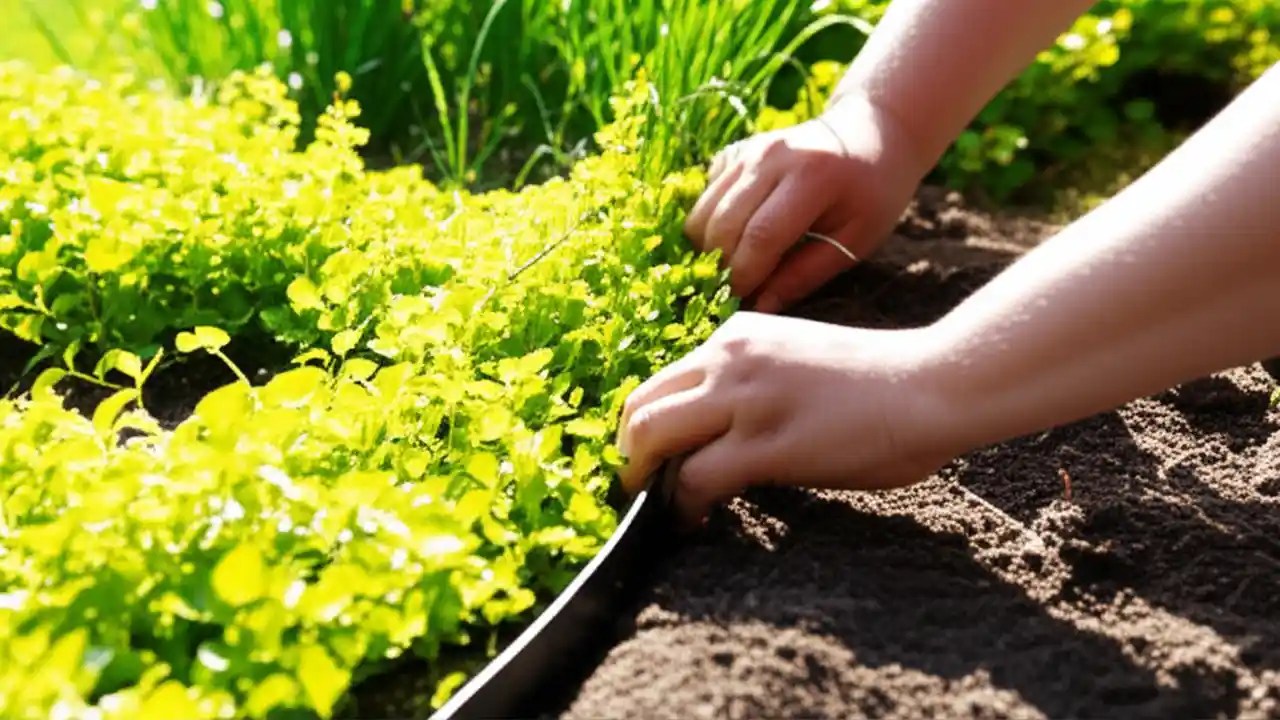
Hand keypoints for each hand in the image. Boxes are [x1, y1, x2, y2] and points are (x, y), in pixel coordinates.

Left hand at [617, 312, 958, 526]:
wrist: (932, 385)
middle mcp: (730, 358)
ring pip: (651, 436)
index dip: (645, 425)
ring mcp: (744, 398)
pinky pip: (694, 478)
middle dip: (628, 453)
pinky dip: (683, 507)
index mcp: (738, 336)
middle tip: (638, 488)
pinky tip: (697, 522)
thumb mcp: (797, 361)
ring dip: (644, 479)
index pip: (662, 379)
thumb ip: (753, 382)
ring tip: (657, 508)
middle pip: (640, 404)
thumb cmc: (879, 383)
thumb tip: (721, 428)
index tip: (653, 459)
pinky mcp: (764, 442)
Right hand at [683, 92, 928, 313]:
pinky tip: (739, 232)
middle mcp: (771, 157)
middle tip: (736, 291)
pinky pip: (705, 196)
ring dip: (709, 248)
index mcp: (811, 177)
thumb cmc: (873, 193)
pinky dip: (712, 223)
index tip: (743, 303)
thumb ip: (806, 274)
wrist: (872, 132)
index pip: (761, 236)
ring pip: (702, 211)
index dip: (745, 277)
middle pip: (722, 225)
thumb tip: (760, 308)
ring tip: (736, 266)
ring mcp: (749, 150)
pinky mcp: (736, 151)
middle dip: (721, 267)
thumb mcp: (855, 240)